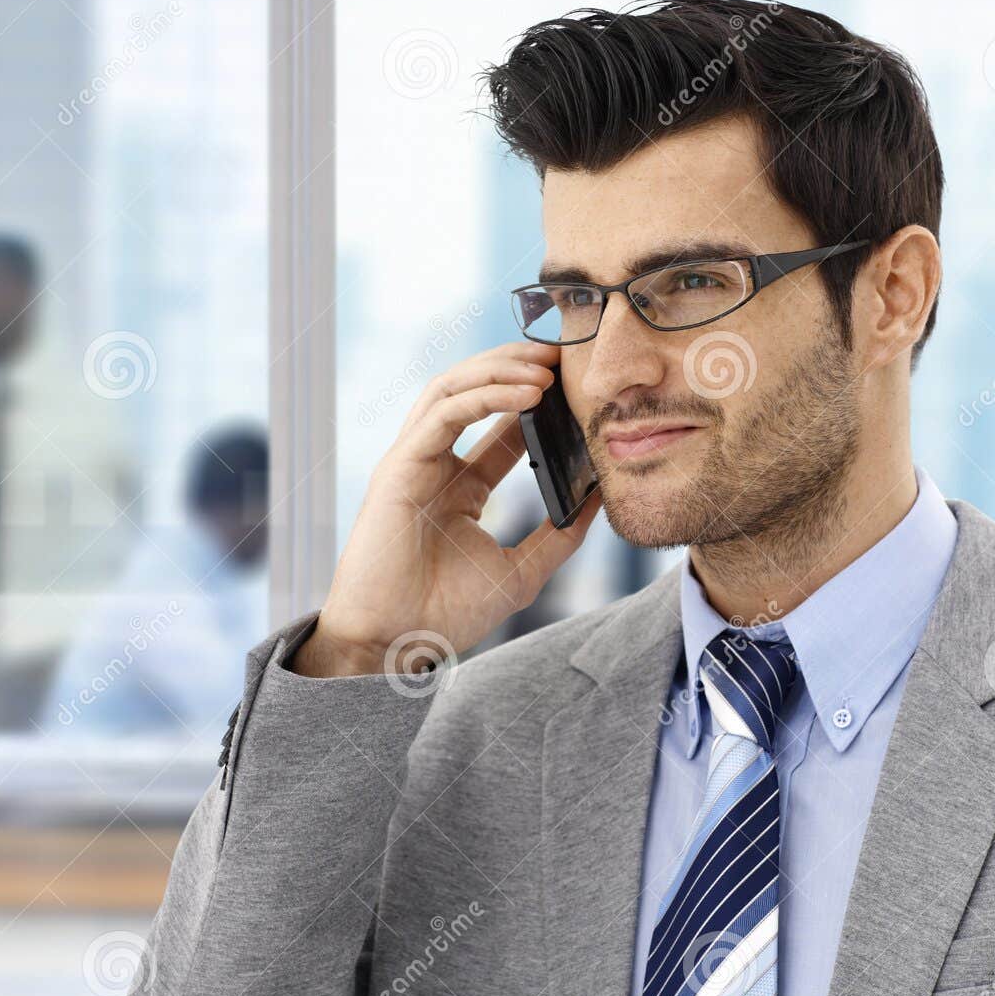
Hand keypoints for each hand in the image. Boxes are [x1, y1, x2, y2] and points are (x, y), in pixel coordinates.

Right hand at [294, 341, 602, 676]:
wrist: (394, 643)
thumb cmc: (444, 613)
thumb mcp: (520, 572)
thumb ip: (558, 536)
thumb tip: (600, 501)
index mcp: (460, 484)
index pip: (499, 421)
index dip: (535, 394)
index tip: (576, 380)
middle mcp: (434, 463)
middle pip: (473, 389)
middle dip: (517, 364)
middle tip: (565, 352)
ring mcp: (413, 461)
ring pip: (453, 387)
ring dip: (501, 369)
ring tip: (548, 365)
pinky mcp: (398, 467)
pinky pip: (443, 414)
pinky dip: (485, 396)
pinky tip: (526, 394)